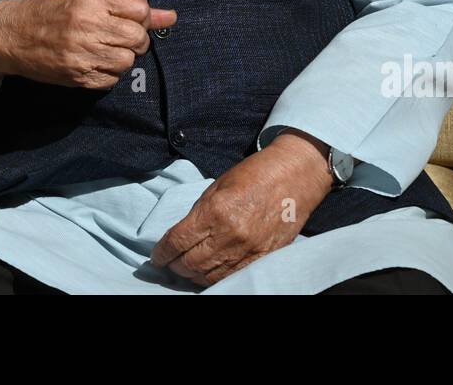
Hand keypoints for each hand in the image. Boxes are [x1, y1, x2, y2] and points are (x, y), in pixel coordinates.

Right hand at [0, 0, 176, 89]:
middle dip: (136, 40)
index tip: (130, 20)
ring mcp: (81, 52)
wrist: (13, 34)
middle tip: (121, 38)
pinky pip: (112, 80)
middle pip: (137, 37)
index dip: (142, 17)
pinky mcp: (77, 76)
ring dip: (123, 58)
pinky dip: (110, 74)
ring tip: (105, 50)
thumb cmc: (53, 12)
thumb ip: (128, 6)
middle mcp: (87, 24)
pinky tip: (95, 63)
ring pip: (127, 61)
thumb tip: (171, 17)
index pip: (140, 9)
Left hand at [150, 129, 333, 285]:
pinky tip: (208, 272)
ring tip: (186, 269)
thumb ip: (199, 211)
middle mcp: (230, 235)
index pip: (178, 241)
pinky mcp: (262, 258)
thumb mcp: (218, 185)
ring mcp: (248, 250)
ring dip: (192, 275)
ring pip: (209, 276)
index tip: (157, 256)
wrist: (295, 176)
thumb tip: (182, 233)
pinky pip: (231, 277)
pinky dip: (215, 278)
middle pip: (190, 263)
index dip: (163, 252)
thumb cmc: (255, 174)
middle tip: (169, 263)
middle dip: (175, 266)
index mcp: (215, 211)